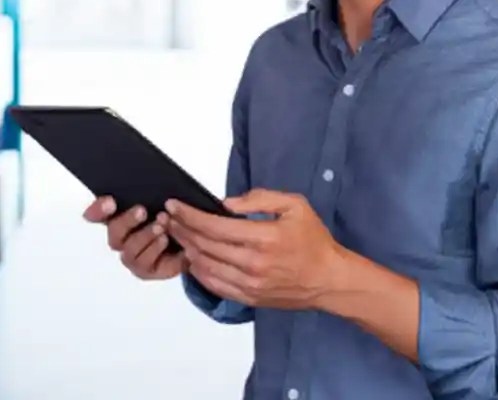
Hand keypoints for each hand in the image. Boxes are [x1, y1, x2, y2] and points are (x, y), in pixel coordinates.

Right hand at [83, 196, 186, 279]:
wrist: (191, 243)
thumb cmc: (172, 219)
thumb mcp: (164, 201)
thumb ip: (151, 192)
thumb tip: (145, 178)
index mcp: (119, 218)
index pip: (96, 214)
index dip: (98, 210)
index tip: (110, 202)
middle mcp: (122, 239)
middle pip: (114, 232)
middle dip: (127, 221)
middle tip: (141, 211)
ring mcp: (132, 256)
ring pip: (130, 249)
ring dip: (145, 235)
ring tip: (161, 225)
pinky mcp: (146, 269)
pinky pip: (145, 263)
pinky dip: (155, 250)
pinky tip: (165, 240)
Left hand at [166, 189, 345, 310]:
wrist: (328, 279)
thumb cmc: (314, 240)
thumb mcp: (295, 205)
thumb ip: (260, 199)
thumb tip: (226, 203)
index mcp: (263, 237)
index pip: (214, 226)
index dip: (189, 215)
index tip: (174, 206)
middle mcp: (252, 263)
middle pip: (204, 245)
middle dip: (182, 228)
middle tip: (169, 217)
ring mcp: (249, 284)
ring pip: (205, 266)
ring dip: (187, 249)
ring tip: (177, 235)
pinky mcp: (248, 298)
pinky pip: (214, 285)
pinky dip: (198, 272)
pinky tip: (192, 259)